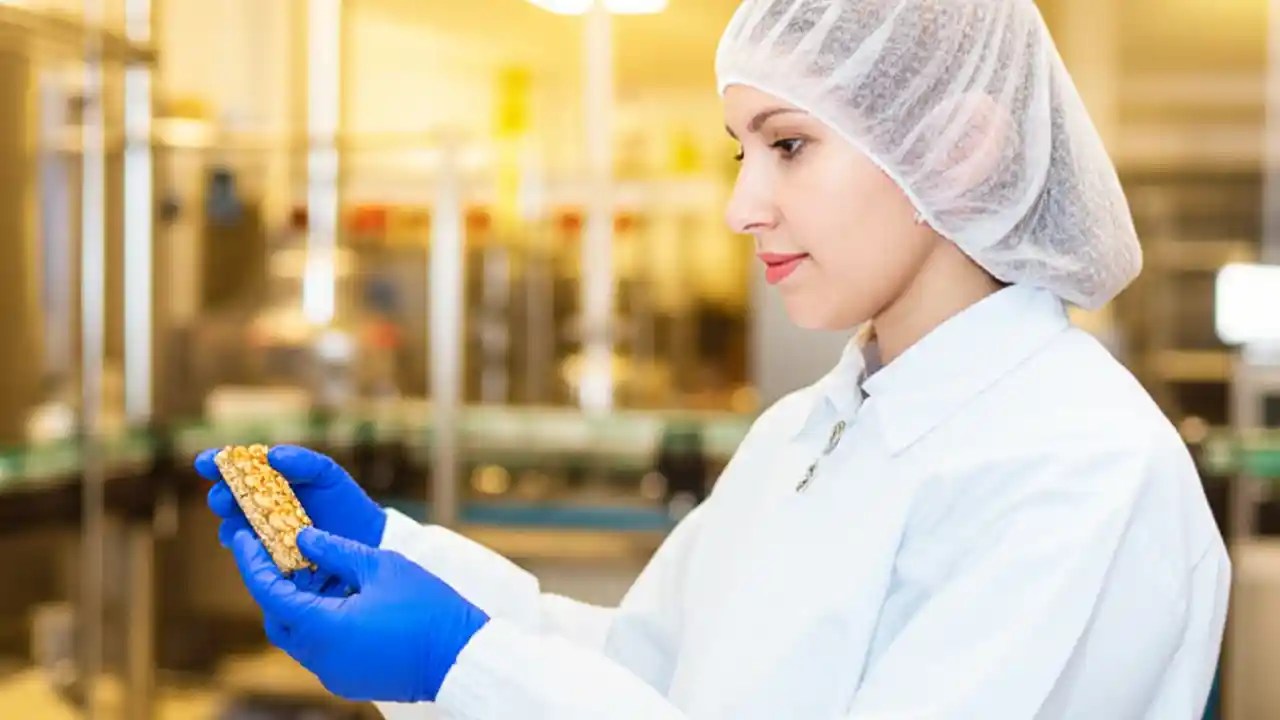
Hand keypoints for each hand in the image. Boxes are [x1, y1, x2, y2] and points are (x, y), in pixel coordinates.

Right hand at [196, 446, 387, 549]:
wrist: (366, 540)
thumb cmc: (345, 502)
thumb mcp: (327, 475)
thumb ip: (303, 462)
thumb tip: (272, 455)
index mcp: (267, 481)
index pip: (234, 469)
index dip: (216, 464)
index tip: (205, 462)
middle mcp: (257, 508)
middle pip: (226, 501)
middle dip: (221, 497)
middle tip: (225, 497)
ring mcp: (260, 536)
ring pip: (233, 530)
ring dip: (232, 525)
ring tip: (239, 521)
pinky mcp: (268, 562)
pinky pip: (250, 557)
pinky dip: (249, 551)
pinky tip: (255, 546)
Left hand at [229, 527, 489, 702]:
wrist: (462, 657)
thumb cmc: (428, 608)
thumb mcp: (381, 567)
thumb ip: (335, 551)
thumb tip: (301, 538)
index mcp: (323, 628)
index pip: (269, 592)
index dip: (252, 562)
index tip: (243, 537)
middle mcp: (320, 657)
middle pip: (278, 618)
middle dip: (274, 585)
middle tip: (279, 553)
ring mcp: (334, 673)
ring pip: (298, 635)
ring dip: (299, 604)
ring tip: (315, 572)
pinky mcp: (349, 679)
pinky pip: (320, 648)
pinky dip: (319, 622)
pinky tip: (340, 598)